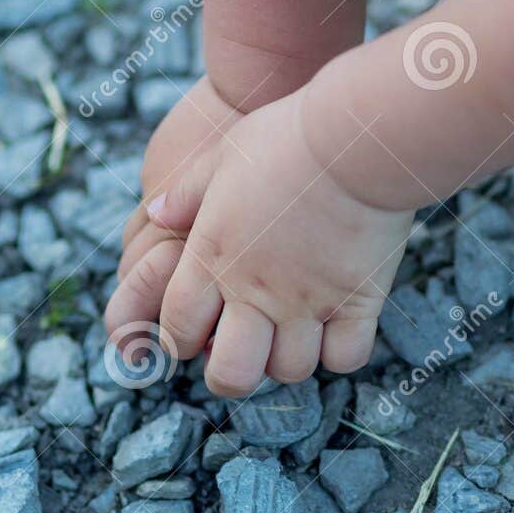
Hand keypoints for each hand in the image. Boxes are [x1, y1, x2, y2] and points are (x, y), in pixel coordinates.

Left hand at [105, 89, 412, 396]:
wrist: (354, 139)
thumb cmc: (285, 138)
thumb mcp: (220, 157)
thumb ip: (186, 193)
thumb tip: (155, 214)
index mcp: (212, 257)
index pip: (178, 330)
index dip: (180, 340)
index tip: (194, 331)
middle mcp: (256, 290)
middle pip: (231, 374)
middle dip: (229, 374)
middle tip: (240, 353)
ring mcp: (308, 300)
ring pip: (289, 370)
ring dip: (285, 360)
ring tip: (290, 334)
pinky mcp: (358, 300)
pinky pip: (346, 358)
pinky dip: (338, 353)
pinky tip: (335, 328)